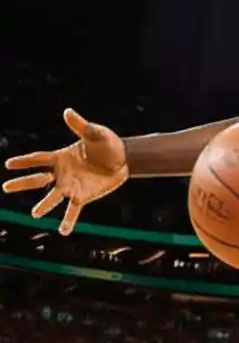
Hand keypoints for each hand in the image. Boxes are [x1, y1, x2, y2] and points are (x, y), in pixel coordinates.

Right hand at [2, 109, 128, 234]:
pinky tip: (63, 231)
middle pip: (38, 179)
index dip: (24, 161)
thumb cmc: (107, 144)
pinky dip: (68, 220)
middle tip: (5, 188)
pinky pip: (73, 210)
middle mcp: (61, 173)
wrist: (123, 159)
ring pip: (52, 197)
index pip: (38, 158)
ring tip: (35, 214)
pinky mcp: (83, 196)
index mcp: (60, 156)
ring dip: (44, 206)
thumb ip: (81, 125)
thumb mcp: (96, 133)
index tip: (8, 164)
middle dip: (22, 183)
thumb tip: (67, 111)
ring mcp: (71, 186)